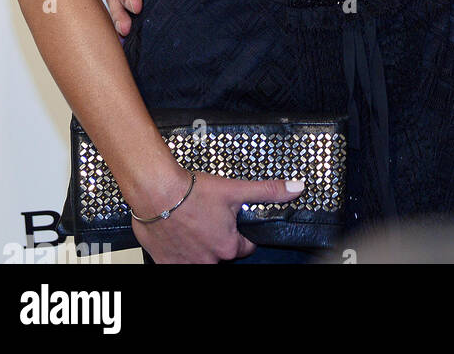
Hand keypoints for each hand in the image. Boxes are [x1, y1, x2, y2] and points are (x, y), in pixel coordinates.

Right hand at [132, 171, 305, 264]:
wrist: (157, 192)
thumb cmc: (192, 192)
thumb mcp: (236, 189)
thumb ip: (268, 192)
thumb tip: (296, 189)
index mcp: (228, 246)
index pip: (246, 247)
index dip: (242, 232)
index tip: (233, 220)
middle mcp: (209, 261)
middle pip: (223, 252)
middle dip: (220, 237)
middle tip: (210, 217)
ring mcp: (186, 265)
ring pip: (202, 258)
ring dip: (201, 245)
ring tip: (194, 223)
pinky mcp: (166, 263)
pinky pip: (179, 262)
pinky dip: (181, 251)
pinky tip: (179, 234)